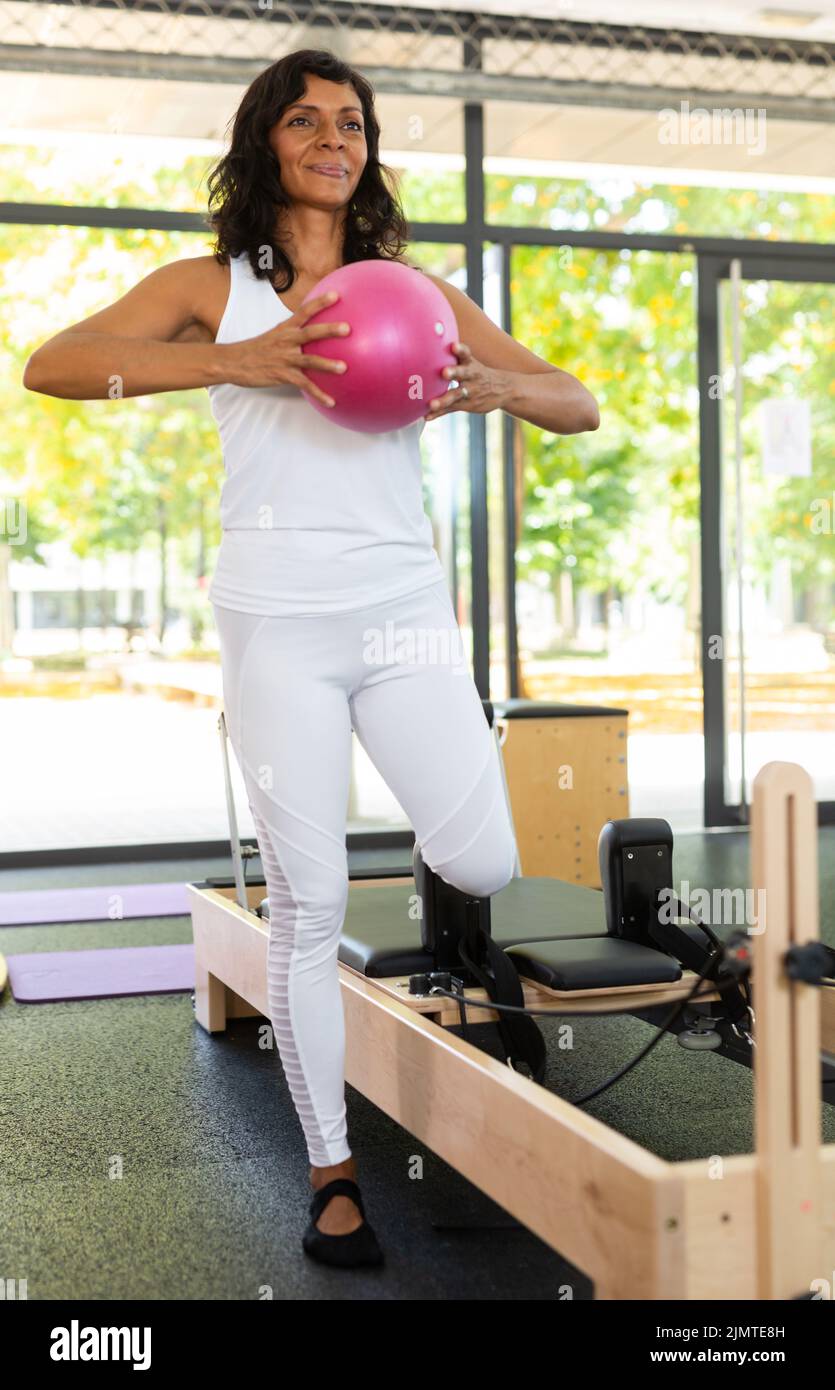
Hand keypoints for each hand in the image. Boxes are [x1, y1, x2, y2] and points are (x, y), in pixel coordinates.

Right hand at [224, 290, 349, 406]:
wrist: (232, 362)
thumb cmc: (255, 350)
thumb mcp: (274, 336)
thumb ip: (293, 334)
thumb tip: (313, 335)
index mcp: (285, 329)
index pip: (304, 311)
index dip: (319, 302)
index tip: (336, 294)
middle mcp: (286, 341)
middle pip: (310, 333)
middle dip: (329, 330)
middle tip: (348, 328)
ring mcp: (284, 358)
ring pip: (309, 360)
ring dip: (327, 364)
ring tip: (344, 368)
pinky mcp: (281, 375)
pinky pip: (304, 385)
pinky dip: (318, 394)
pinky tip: (332, 402)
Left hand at [425, 342, 506, 419]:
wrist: (504, 389)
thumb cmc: (478, 373)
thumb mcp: (471, 362)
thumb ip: (454, 355)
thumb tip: (431, 340)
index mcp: (470, 363)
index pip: (466, 354)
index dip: (460, 350)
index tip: (453, 346)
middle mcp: (471, 376)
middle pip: (463, 373)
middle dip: (454, 372)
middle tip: (444, 372)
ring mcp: (470, 391)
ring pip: (456, 395)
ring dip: (444, 399)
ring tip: (432, 404)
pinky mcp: (467, 405)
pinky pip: (451, 408)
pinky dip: (438, 413)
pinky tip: (427, 416)